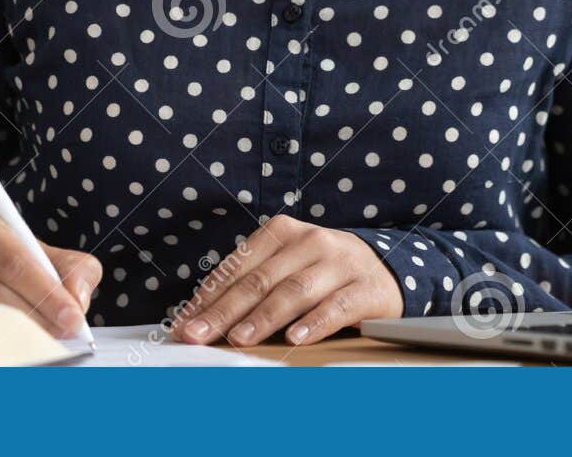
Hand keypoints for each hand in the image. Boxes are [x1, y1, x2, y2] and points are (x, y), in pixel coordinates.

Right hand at [0, 205, 101, 337]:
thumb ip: (74, 268)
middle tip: (65, 331)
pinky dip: (1, 342)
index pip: (14, 261)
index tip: (72, 315)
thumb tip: (76, 300)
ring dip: (20, 333)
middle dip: (37, 316)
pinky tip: (22, 344)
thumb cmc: (12, 256)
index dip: (45, 291)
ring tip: (48, 339)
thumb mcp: (45, 250)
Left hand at [171, 214, 403, 346]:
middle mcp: (311, 241)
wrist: (386, 268)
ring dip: (263, 318)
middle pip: (260, 280)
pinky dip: (314, 323)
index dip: (209, 296)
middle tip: (198, 335)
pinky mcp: (366, 288)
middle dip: (224, 311)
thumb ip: (251, 285)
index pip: (238, 266)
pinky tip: (296, 340)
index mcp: (283, 232)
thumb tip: (202, 317)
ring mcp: (340, 263)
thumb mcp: (286, 266)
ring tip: (239, 339)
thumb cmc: (322, 272)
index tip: (185, 323)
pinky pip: (336, 306)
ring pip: (294, 291)